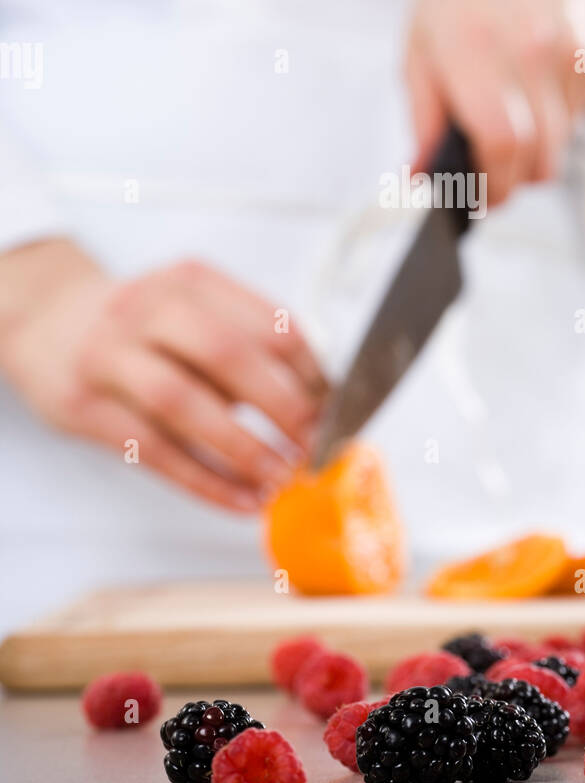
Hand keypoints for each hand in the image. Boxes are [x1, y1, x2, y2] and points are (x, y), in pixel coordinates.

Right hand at [0, 240, 328, 511]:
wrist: (46, 322)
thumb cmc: (142, 326)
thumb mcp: (193, 311)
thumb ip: (247, 345)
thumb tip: (320, 406)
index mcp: (193, 281)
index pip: (271, 323)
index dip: (313, 373)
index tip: (339, 412)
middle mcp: (149, 307)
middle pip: (228, 354)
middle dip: (282, 407)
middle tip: (315, 447)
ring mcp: (110, 354)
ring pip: (183, 403)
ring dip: (242, 448)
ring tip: (281, 480)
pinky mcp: (84, 405)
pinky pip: (153, 450)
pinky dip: (204, 481)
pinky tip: (240, 500)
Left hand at [406, 0, 584, 204]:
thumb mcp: (420, 45)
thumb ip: (423, 117)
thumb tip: (421, 177)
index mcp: (473, 44)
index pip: (499, 141)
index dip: (492, 184)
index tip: (480, 199)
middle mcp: (529, 43)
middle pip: (537, 155)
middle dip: (514, 181)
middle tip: (493, 181)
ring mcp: (572, 45)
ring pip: (561, 143)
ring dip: (535, 149)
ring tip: (510, 111)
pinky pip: (581, 114)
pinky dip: (558, 116)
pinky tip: (537, 80)